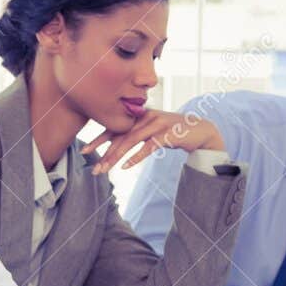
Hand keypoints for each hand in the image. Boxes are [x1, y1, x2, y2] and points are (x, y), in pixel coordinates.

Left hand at [82, 111, 225, 175]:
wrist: (200, 130)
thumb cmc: (172, 132)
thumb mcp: (151, 130)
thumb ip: (134, 133)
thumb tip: (114, 144)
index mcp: (139, 115)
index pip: (114, 126)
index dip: (99, 139)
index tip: (85, 150)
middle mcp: (145, 117)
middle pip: (120, 136)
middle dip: (105, 153)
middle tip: (95, 169)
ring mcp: (157, 124)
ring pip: (131, 141)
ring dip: (116, 157)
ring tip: (105, 170)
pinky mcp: (168, 134)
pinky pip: (149, 147)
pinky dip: (136, 157)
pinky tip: (125, 167)